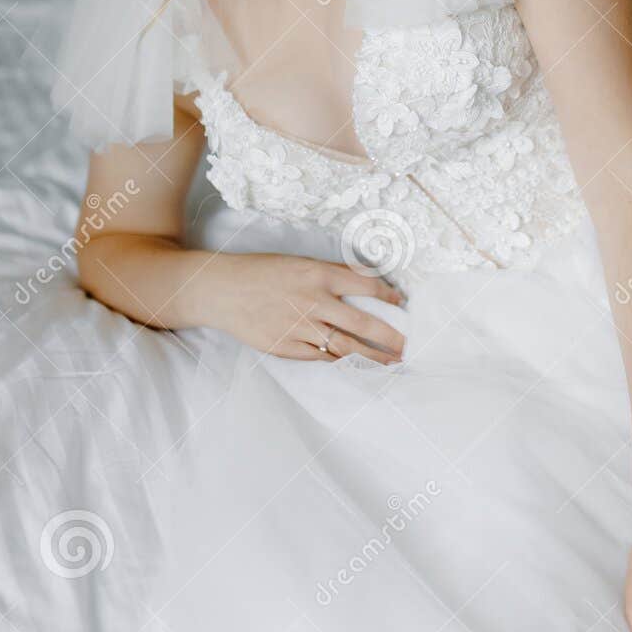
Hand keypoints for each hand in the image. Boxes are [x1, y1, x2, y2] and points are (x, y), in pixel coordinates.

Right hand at [208, 252, 407, 363]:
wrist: (222, 290)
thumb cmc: (263, 273)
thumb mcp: (301, 263)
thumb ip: (333, 273)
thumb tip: (368, 281)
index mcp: (318, 275)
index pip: (366, 287)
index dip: (390, 297)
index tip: (403, 305)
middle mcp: (312, 302)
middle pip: (363, 325)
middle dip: (392, 338)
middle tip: (410, 346)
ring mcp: (299, 328)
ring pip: (346, 348)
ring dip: (373, 358)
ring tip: (394, 364)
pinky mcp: (286, 348)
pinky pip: (321, 359)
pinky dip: (343, 364)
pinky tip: (359, 367)